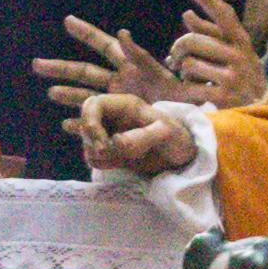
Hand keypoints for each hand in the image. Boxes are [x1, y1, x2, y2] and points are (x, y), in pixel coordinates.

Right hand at [32, 19, 177, 113]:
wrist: (196, 125)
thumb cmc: (183, 97)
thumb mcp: (161, 71)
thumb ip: (139, 55)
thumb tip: (121, 33)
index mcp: (131, 65)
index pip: (104, 44)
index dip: (86, 33)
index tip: (68, 21)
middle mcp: (121, 81)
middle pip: (84, 72)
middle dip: (60, 68)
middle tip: (35, 64)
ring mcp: (120, 102)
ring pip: (86, 97)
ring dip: (67, 95)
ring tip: (49, 93)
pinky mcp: (122, 123)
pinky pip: (96, 122)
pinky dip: (81, 124)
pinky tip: (66, 126)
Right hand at [73, 89, 194, 182]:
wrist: (183, 159)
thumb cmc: (179, 139)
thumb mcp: (167, 134)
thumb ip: (142, 137)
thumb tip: (115, 142)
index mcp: (125, 105)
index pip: (93, 104)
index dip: (90, 122)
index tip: (102, 144)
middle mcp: (113, 117)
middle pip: (84, 123)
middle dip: (91, 140)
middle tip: (107, 154)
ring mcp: (109, 134)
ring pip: (87, 143)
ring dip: (99, 154)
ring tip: (123, 159)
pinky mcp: (110, 151)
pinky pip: (93, 156)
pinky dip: (102, 163)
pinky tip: (119, 163)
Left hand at [167, 0, 267, 114]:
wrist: (262, 114)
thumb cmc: (242, 80)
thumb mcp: (233, 55)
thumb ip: (211, 36)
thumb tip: (187, 14)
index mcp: (241, 40)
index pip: (221, 11)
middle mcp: (239, 54)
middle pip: (192, 40)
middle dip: (178, 50)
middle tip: (174, 60)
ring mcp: (232, 75)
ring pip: (188, 63)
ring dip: (183, 73)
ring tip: (191, 79)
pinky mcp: (223, 95)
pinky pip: (189, 85)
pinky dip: (186, 90)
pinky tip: (194, 93)